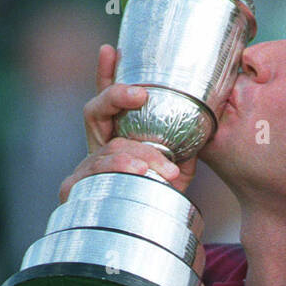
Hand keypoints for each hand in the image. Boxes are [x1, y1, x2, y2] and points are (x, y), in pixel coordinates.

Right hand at [61, 44, 197, 201]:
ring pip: (110, 145)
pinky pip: (97, 171)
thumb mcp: (178, 167)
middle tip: (142, 94)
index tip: (111, 49)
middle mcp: (97, 146)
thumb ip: (185, 144)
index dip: (106, 72)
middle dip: (118, 96)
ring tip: (165, 166)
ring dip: (140, 152)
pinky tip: (138, 172)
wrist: (143, 236)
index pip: (109, 100)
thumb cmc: (158, 198)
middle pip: (96, 109)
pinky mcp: (76, 188)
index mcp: (116, 136)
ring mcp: (85, 166)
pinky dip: (120, 169)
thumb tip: (209, 118)